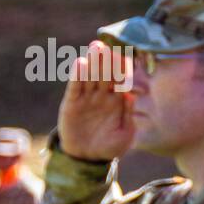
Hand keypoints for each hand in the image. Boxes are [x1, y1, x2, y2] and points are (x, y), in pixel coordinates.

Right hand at [57, 40, 133, 160]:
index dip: (123, 69)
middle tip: (109, 46)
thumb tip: (131, 95)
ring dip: (93, 62)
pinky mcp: (72, 103)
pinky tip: (80, 63)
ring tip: (96, 47)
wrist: (88, 158)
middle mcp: (102, 95)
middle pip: (105, 74)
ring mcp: (87, 98)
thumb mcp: (125, 133)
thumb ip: (128, 115)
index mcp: (118, 100)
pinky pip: (75, 87)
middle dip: (107, 60)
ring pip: (91, 76)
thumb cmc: (110, 146)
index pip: (121, 80)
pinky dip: (77, 76)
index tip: (127, 57)